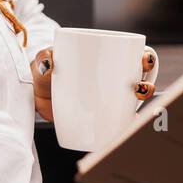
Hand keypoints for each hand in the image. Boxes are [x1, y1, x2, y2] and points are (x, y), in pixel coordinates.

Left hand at [29, 46, 156, 122]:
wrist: (34, 94)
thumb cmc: (44, 70)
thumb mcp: (44, 60)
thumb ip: (44, 58)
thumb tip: (49, 63)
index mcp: (104, 58)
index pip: (132, 55)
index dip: (146, 57)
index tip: (145, 59)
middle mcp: (111, 78)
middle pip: (139, 80)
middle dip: (148, 84)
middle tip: (139, 89)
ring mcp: (107, 98)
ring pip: (133, 101)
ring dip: (140, 106)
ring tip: (134, 106)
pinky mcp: (100, 117)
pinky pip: (119, 121)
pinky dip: (126, 124)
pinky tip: (128, 126)